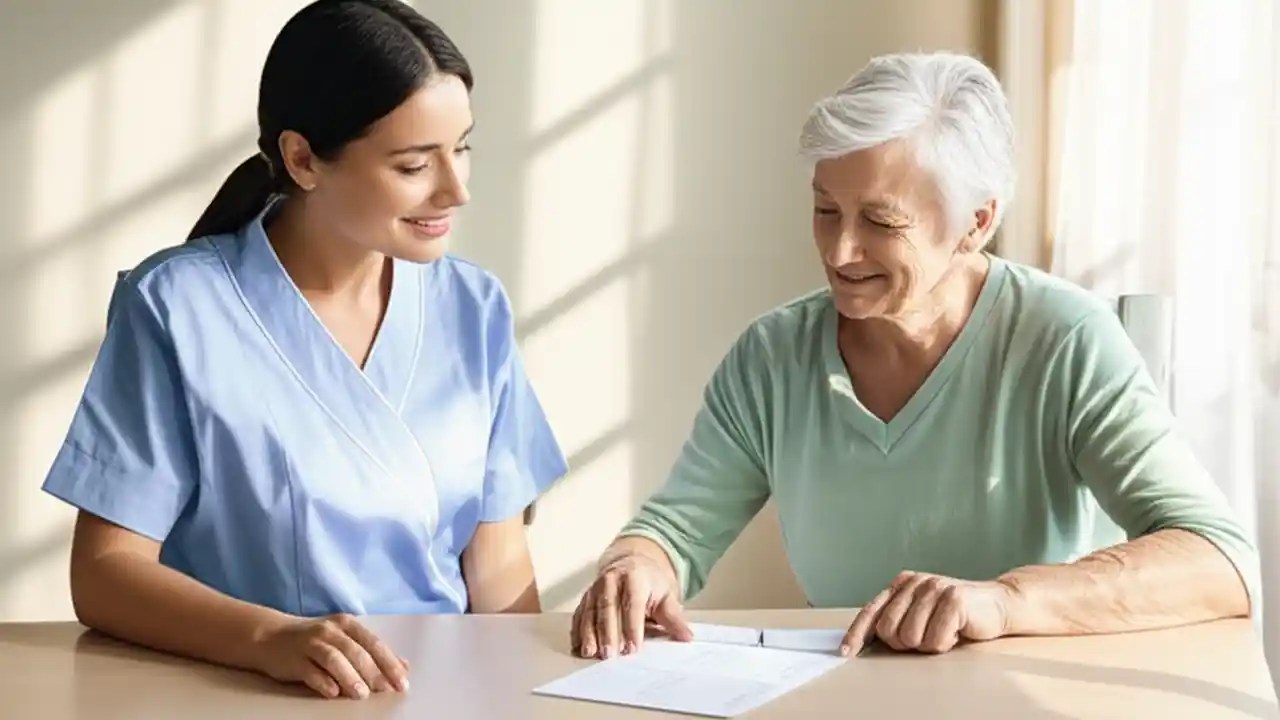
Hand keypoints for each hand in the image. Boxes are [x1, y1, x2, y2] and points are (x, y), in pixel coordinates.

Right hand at [252, 613, 409, 698]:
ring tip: (361, 694)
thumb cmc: (314, 641)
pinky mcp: (294, 659)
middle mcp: (330, 631)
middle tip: (385, 690)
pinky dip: (323, 681)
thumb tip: (404, 666)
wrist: (270, 637)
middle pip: (356, 651)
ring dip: (349, 676)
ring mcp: (310, 643)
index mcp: (347, 625)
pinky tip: (333, 692)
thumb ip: (372, 652)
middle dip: (373, 672)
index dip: (390, 663)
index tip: (402, 682)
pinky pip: (310, 671)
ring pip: (334, 659)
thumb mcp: (345, 640)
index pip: (374, 643)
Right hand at [570, 552, 692, 658]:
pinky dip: (578, 631)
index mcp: (634, 577)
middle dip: (607, 632)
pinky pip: (579, 614)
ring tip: (590, 653)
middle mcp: (611, 580)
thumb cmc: (650, 582)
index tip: (633, 648)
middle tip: (609, 654)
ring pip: (590, 611)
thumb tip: (686, 636)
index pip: (632, 604)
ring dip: (588, 633)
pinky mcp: (586, 597)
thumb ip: (674, 617)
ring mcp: (595, 588)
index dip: (632, 626)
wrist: (631, 562)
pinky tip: (578, 647)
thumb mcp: (666, 595)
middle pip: (607, 608)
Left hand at [840, 571, 1014, 655]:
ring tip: (943, 631)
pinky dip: (945, 644)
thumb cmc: (955, 614)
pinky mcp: (953, 599)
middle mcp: (914, 583)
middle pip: (889, 630)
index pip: (871, 611)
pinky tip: (956, 632)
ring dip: (928, 645)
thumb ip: (896, 619)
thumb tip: (865, 640)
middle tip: (927, 636)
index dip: (857, 633)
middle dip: (905, 643)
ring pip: (911, 638)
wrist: (998, 604)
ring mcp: (934, 588)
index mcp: (901, 584)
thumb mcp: (920, 613)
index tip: (846, 651)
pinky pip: (935, 641)